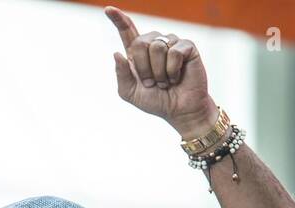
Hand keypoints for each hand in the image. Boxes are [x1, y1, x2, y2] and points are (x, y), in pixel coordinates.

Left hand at [105, 5, 215, 137]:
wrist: (179, 110)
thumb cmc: (156, 101)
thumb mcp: (130, 92)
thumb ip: (121, 74)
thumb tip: (116, 53)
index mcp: (138, 54)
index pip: (127, 32)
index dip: (118, 20)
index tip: (108, 10)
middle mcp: (154, 45)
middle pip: (140, 42)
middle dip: (143, 67)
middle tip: (151, 82)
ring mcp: (171, 43)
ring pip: (157, 46)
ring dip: (158, 71)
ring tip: (165, 82)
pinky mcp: (187, 46)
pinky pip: (174, 51)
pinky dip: (172, 69)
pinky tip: (176, 77)